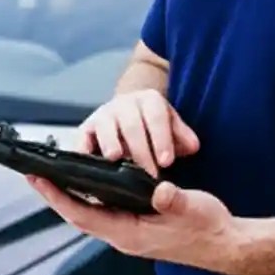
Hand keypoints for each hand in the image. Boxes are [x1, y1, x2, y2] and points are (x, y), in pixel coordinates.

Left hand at [26, 176, 248, 274]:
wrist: (225, 244)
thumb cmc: (208, 229)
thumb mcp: (192, 208)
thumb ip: (173, 200)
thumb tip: (160, 191)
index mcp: (131, 234)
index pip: (85, 216)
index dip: (60, 198)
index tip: (40, 181)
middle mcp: (124, 236)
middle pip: (79, 216)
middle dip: (56, 195)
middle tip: (36, 174)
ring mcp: (129, 233)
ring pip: (89, 215)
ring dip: (70, 197)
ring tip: (53, 176)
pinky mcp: (136, 227)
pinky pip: (103, 213)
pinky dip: (89, 198)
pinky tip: (85, 184)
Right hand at [75, 89, 199, 176]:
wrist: (128, 115)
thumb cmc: (154, 128)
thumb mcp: (172, 128)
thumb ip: (183, 137)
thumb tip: (192, 146)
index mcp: (149, 100)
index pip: (156, 116)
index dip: (161, 138)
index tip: (167, 161)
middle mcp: (124, 104)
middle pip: (132, 124)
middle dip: (141, 150)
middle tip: (149, 174)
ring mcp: (103, 115)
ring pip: (106, 127)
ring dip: (111, 143)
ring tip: (116, 160)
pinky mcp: (85, 129)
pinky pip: (82, 138)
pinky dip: (83, 150)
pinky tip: (89, 166)